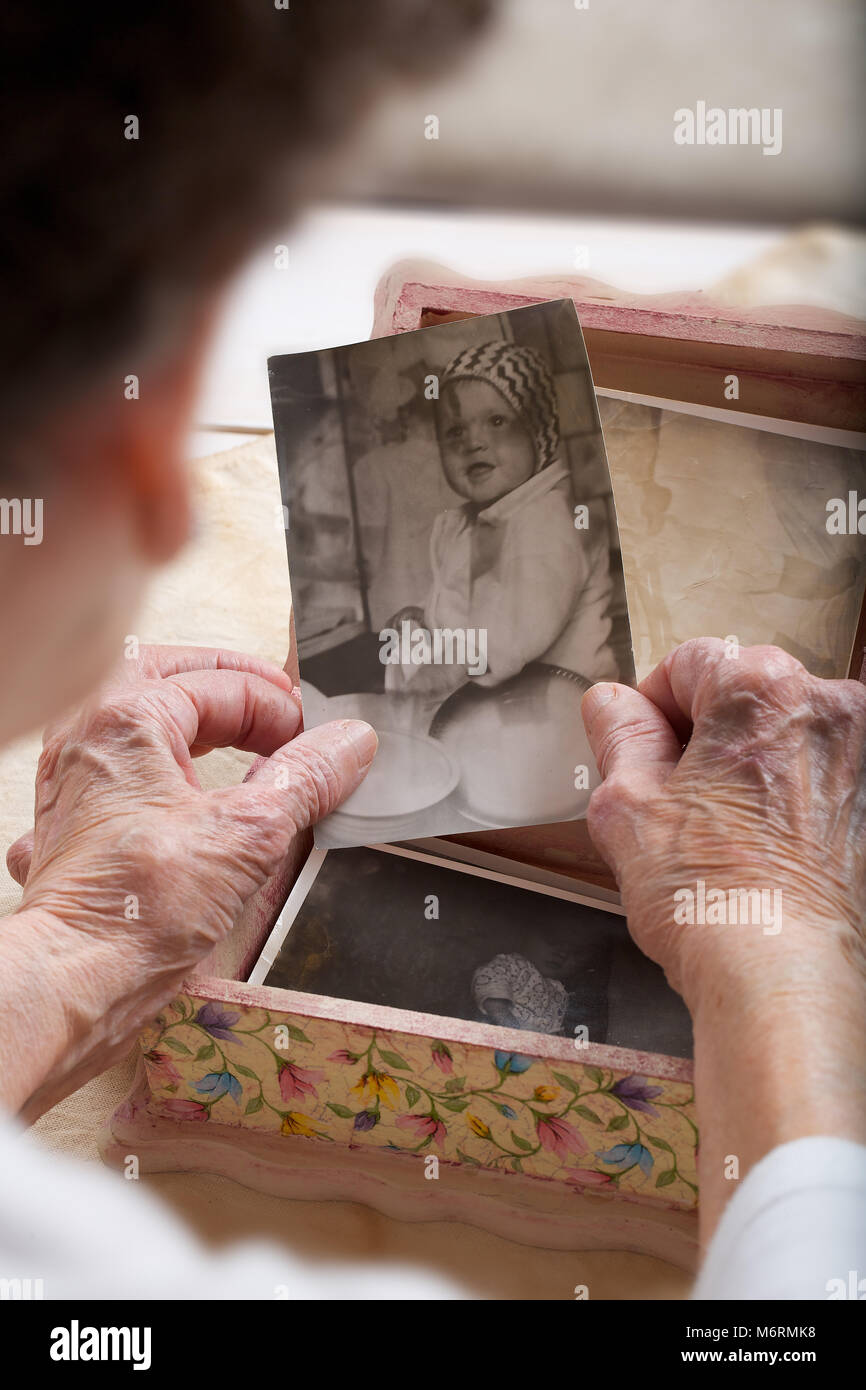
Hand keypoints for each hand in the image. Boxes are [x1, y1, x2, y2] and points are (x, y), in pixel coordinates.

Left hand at [4, 644, 376, 1116]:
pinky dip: (158, 776)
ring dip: (191, 726)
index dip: (281, 708)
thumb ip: (306, 777)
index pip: (223, 684)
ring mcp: (75, 785)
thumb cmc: (137, 909)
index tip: (319, 739)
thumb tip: (348, 744)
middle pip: (167, 680)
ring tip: (240, 741)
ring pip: (137, 726)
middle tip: (279, 710)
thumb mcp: (251, 833)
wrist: (73, 983)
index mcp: (127, 719)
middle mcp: (90, 741)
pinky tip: (182, 797)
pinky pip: (118, 777)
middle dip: (229, 689)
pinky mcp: (75, 832)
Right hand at [581, 638, 865, 1239]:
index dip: (650, 708)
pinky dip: (780, 794)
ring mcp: (859, 757)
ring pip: (779, 734)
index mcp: (763, 689)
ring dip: (742, 764)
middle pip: (743, 692)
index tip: (637, 752)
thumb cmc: (710, 898)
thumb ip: (618, 734)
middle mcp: (828, 707)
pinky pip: (812, 773)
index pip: (690, 662)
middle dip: (700, 734)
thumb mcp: (627, 806)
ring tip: (713, 832)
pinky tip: (753, 846)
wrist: (781, 981)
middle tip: (670, 801)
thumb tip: (613, 704)